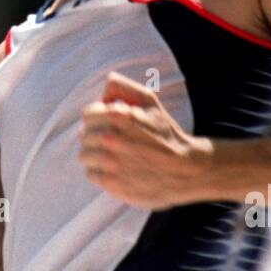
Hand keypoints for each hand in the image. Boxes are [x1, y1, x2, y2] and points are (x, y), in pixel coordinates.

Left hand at [78, 71, 210, 209]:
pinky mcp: (112, 183)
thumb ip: (122, 87)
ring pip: (84, 156)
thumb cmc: (165, 133)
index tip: (110, 125)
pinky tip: (115, 170)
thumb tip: (101, 93)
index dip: (98, 119)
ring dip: (96, 155)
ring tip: (113, 156)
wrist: (185, 168)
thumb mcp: (149, 101)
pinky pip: (91, 174)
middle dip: (97, 137)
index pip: (87, 115)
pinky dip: (99, 172)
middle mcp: (110, 138)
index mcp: (117, 116)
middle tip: (115, 143)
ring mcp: (110, 162)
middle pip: (84, 136)